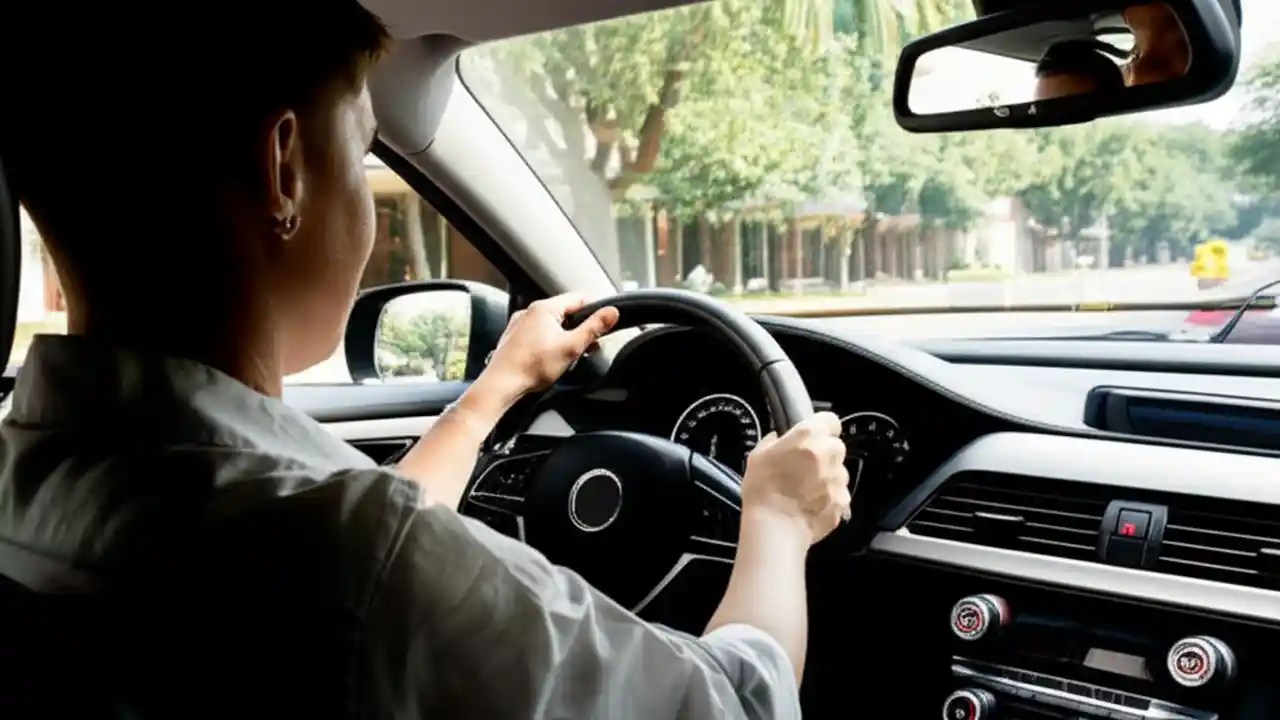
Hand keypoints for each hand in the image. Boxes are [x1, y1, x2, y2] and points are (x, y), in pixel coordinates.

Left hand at [483, 293, 619, 400]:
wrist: (502, 384)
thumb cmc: (533, 366)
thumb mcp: (572, 347)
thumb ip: (594, 328)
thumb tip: (612, 312)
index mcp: (545, 308)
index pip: (579, 298)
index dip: (595, 311)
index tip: (603, 326)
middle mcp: (530, 311)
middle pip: (566, 312)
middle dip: (580, 328)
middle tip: (588, 348)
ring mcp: (520, 324)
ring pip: (552, 324)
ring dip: (565, 337)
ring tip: (570, 356)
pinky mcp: (514, 338)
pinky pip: (538, 333)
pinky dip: (549, 342)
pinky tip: (551, 359)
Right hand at [740, 412, 849, 544]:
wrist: (775, 527)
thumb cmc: (762, 488)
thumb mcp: (758, 456)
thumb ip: (773, 442)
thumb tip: (779, 440)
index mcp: (809, 436)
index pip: (830, 420)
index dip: (822, 428)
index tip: (812, 438)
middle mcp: (828, 453)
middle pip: (836, 446)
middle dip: (825, 454)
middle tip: (806, 467)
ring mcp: (839, 479)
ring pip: (839, 471)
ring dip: (828, 476)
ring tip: (808, 490)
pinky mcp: (843, 501)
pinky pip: (839, 494)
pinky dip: (830, 497)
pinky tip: (812, 505)